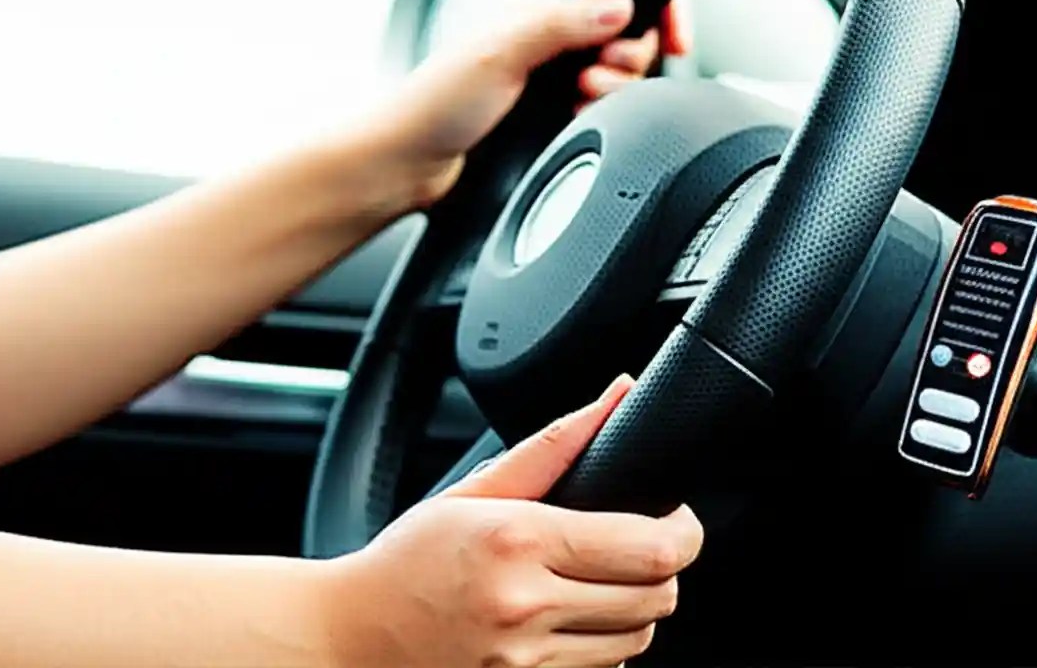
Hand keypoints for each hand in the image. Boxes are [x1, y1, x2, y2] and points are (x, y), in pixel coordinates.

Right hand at [322, 374, 704, 667]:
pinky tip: (571, 620)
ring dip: (636, 611)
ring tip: (600, 584)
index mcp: (519, 541)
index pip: (652, 548)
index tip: (676, 519)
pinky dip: (602, 646)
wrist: (351, 636)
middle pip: (658, 598)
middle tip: (639, 546)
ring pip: (638, 641)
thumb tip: (617, 395)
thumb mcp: (477, 490)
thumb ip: (556, 444)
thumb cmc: (408, 559)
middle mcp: (525, 607)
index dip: (685, 531)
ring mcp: (525, 662)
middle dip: (664, 569)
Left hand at [360, 0, 683, 212]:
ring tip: (577, 105)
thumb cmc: (433, 104)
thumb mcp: (500, 53)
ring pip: (620, 85)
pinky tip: (573, 128)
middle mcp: (551, 45)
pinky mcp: (552, 123)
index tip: (674, 39)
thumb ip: (561, 25)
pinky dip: (600, 123)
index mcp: (540, 15)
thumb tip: (620, 9)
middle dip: (628, 63)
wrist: (408, 165)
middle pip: (630, 44)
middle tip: (590, 83)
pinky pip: (601, 119)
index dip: (657, 12)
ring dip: (614, 96)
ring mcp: (553, 85)